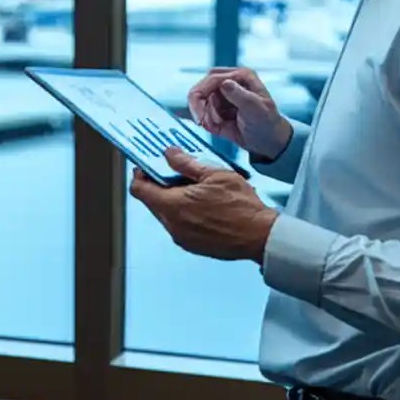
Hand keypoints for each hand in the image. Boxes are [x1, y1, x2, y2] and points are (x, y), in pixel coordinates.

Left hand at [131, 148, 277, 262]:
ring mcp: (182, 238)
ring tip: (193, 188)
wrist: (260, 236)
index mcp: (173, 205)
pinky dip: (183, 214)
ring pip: (166, 214)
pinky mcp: (193, 246)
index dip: (140, 175)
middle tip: (173, 172)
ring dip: (172, 200)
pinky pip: (179, 226)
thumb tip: (169, 154)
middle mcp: (172, 225)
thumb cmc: (241, 206)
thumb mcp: (214, 174)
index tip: (146, 166)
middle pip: (152, 202)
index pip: (139, 190)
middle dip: (158, 185)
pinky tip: (201, 205)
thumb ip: (186, 163)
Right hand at [186, 67, 291, 159]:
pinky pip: (204, 115)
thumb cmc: (268, 123)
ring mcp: (223, 97)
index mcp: (241, 76)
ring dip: (207, 117)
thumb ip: (239, 95)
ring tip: (222, 124)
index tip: (199, 116)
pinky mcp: (218, 110)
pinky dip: (208, 123)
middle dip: (200, 107)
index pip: (212, 79)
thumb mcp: (256, 109)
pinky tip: (222, 127)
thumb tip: (224, 83)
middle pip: (201, 89)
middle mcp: (230, 83)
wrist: (270, 142)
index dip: (200, 95)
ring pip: (200, 104)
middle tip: (202, 122)